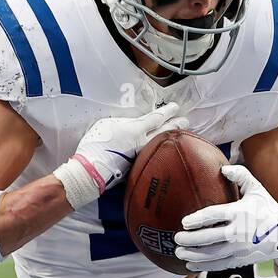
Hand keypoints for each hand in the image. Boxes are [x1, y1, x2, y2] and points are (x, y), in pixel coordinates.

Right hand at [56, 103, 187, 206]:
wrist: (91, 170)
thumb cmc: (95, 144)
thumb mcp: (107, 124)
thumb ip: (123, 122)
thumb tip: (131, 124)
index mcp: (136, 129)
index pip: (156, 118)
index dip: (168, 112)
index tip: (176, 107)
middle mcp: (143, 143)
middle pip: (166, 131)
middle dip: (177, 124)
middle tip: (186, 120)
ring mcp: (142, 156)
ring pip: (162, 144)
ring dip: (173, 137)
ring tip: (181, 134)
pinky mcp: (138, 167)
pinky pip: (153, 154)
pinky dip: (161, 150)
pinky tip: (164, 149)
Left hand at [174, 165, 277, 271]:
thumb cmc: (268, 210)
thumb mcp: (257, 189)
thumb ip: (241, 175)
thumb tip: (223, 168)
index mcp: (241, 212)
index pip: (214, 215)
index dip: (197, 219)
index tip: (185, 222)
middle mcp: (239, 232)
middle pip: (209, 237)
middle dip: (190, 239)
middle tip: (177, 239)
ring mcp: (240, 248)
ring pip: (212, 254)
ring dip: (193, 255)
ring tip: (179, 252)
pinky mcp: (241, 260)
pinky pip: (219, 265)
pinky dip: (204, 266)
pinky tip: (190, 265)